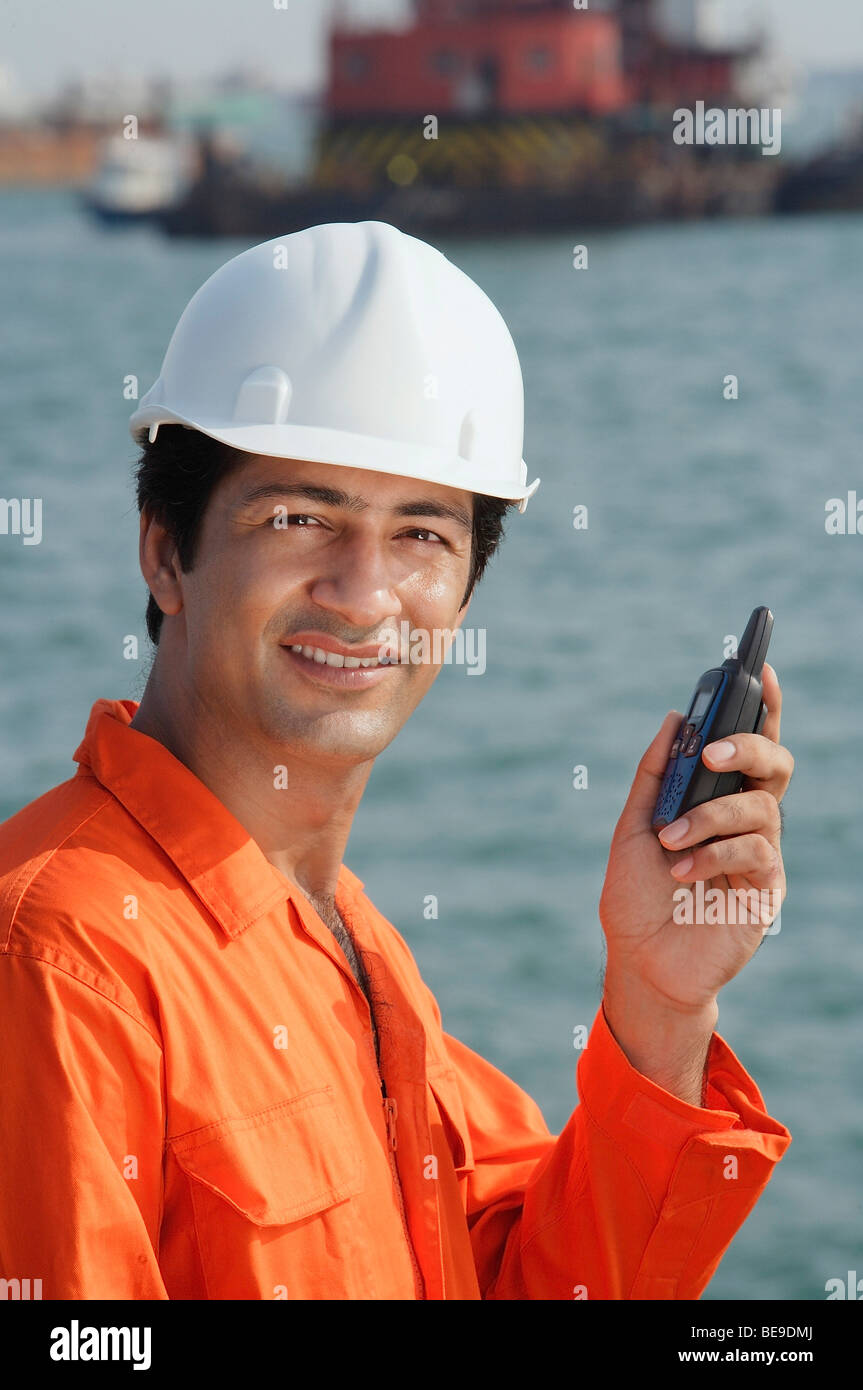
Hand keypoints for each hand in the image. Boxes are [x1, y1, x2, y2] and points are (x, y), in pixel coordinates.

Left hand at [599, 663, 792, 1017]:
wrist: (640, 962)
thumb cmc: (635, 897)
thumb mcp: (631, 827)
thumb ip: (655, 775)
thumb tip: (673, 720)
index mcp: (715, 800)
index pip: (747, 745)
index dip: (762, 706)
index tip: (760, 668)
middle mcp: (744, 820)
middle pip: (773, 764)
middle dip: (747, 746)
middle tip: (711, 753)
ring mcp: (760, 853)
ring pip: (759, 806)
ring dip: (710, 817)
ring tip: (671, 841)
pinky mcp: (766, 889)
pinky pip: (755, 851)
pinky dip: (716, 853)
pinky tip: (684, 871)